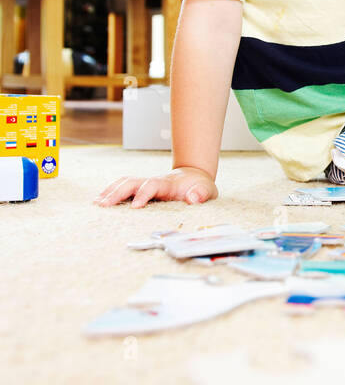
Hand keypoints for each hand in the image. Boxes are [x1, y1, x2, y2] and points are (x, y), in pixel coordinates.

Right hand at [94, 166, 217, 208]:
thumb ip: (201, 194)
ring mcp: (145, 184)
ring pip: (124, 183)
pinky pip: (123, 187)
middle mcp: (153, 182)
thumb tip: (193, 198)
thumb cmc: (199, 187)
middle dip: (117, 192)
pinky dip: (111, 192)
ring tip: (96, 204)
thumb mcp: (207, 190)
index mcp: (168, 184)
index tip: (135, 207)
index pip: (152, 186)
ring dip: (110, 192)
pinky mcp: (141, 189)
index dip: (143, 195)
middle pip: (131, 182)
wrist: (194, 178)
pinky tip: (100, 201)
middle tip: (103, 205)